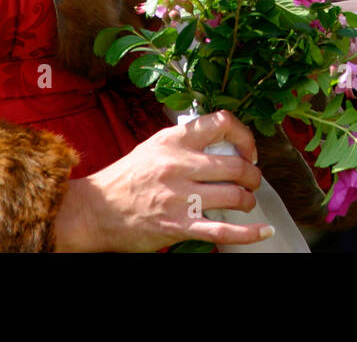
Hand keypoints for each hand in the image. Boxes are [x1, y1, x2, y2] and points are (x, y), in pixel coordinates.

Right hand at [54, 110, 269, 251]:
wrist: (94, 211)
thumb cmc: (125, 179)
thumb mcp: (153, 147)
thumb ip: (184, 143)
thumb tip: (220, 144)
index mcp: (173, 140)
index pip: (222, 123)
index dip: (245, 137)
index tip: (248, 151)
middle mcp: (179, 165)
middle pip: (236, 166)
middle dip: (253, 176)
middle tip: (252, 182)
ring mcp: (180, 196)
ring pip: (234, 196)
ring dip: (249, 201)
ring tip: (246, 202)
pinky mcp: (179, 225)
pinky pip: (223, 230)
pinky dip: (249, 233)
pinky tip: (262, 232)